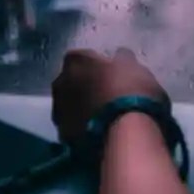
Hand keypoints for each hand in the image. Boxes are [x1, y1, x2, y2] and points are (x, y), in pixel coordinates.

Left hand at [52, 48, 167, 144]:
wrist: (124, 136)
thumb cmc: (130, 92)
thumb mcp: (135, 69)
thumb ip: (122, 61)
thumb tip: (119, 56)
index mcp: (75, 61)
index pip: (82, 56)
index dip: (96, 65)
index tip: (110, 72)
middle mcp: (60, 83)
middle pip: (71, 81)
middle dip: (84, 86)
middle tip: (106, 94)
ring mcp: (58, 112)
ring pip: (70, 106)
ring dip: (82, 108)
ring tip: (104, 117)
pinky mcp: (63, 137)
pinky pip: (73, 128)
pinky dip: (83, 128)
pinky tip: (99, 133)